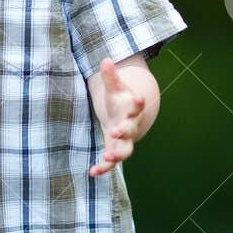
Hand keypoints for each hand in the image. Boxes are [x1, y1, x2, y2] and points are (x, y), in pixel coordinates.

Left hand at [89, 57, 145, 177]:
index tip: (139, 98)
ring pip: (124, 150)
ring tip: (108, 157)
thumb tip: (105, 60)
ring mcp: (123, 140)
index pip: (136, 105)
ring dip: (117, 154)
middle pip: (130, 130)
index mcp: (131, 109)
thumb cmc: (120, 101)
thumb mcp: (115, 88)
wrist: (124, 117)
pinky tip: (93, 172)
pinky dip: (103, 167)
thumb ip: (111, 76)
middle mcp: (130, 126)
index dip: (138, 102)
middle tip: (116, 131)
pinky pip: (111, 162)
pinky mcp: (114, 150)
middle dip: (124, 131)